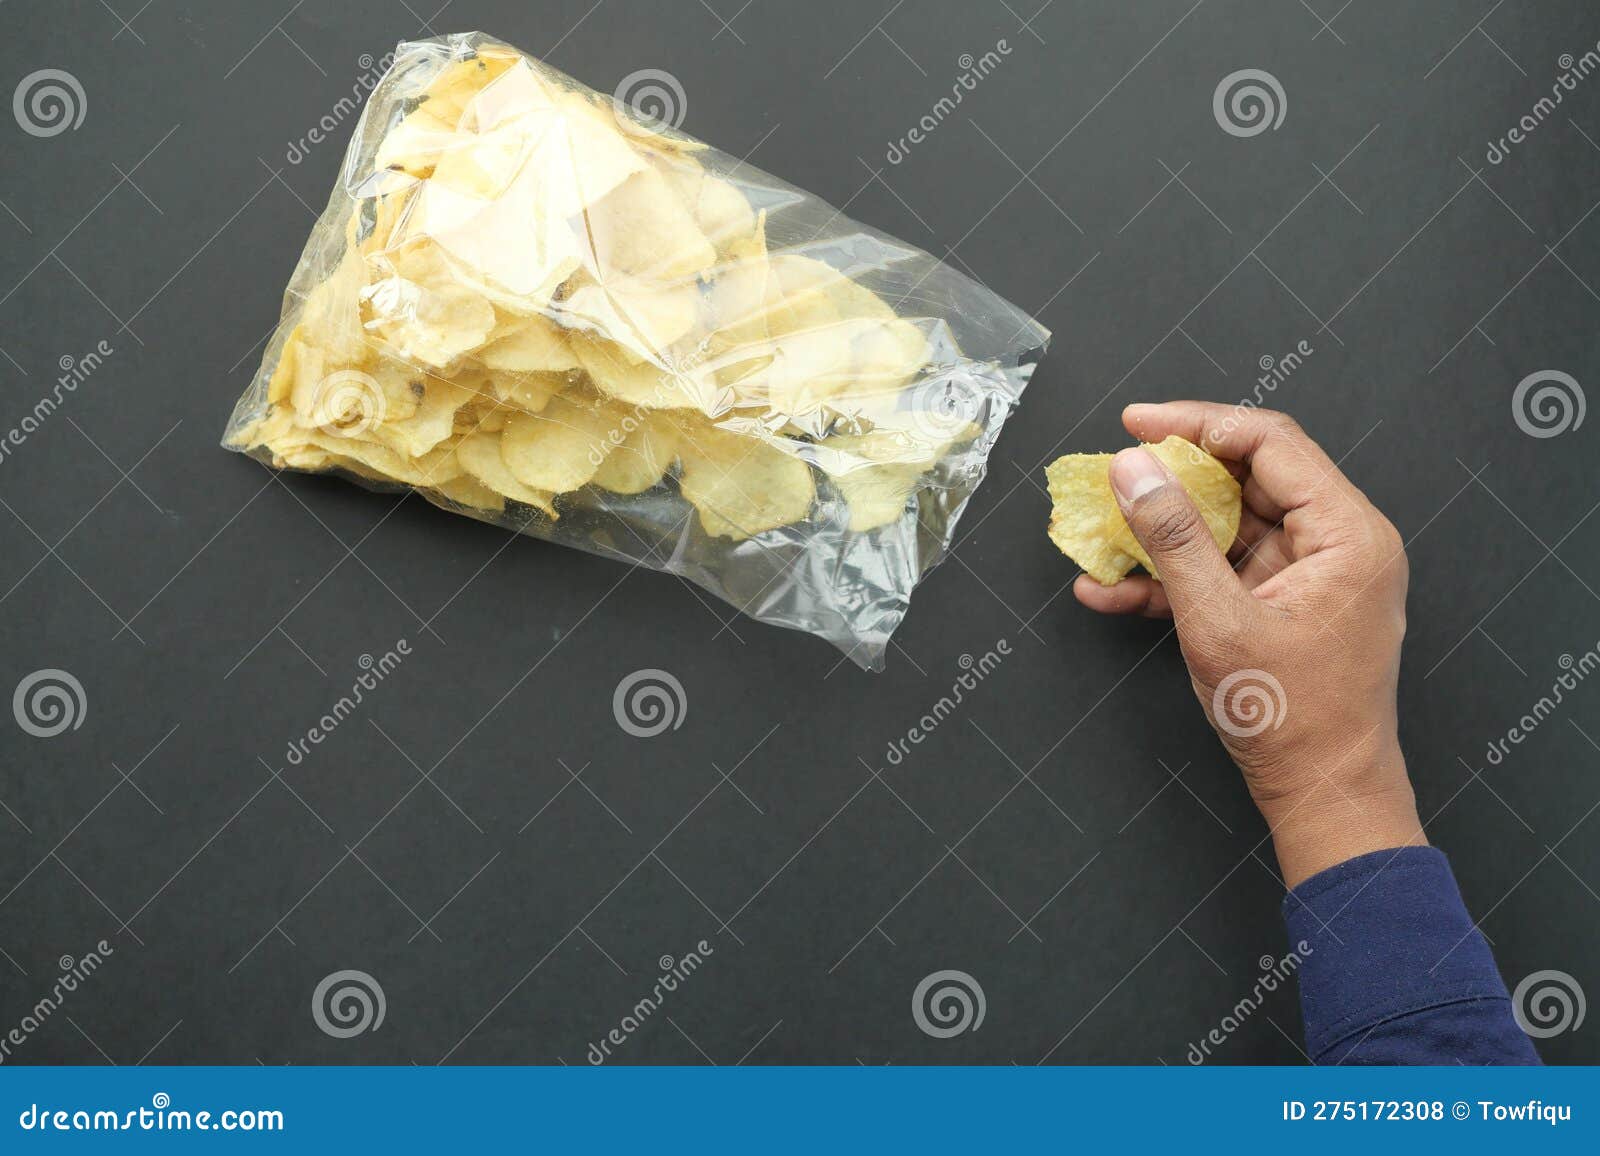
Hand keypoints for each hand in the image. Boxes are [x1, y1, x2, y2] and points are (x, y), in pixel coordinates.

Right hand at [1074, 402, 1424, 885]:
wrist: (1324, 798)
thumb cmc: (1292, 718)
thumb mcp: (1218, 621)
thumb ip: (1171, 538)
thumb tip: (1132, 468)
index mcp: (1347, 533)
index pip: (1269, 443)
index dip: (1197, 424)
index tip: (1134, 423)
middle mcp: (1337, 543)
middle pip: (1246, 478)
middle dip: (1171, 479)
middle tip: (1112, 473)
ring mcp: (1309, 575)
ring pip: (1226, 526)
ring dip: (1161, 533)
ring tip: (1098, 535)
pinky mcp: (1282, 605)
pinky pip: (1222, 571)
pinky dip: (1171, 578)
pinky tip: (1111, 589)